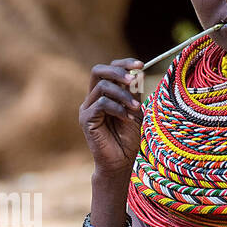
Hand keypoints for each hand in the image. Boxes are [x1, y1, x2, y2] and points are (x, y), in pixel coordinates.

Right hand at [80, 58, 143, 177]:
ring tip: (136, 108)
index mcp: (104, 94)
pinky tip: (127, 118)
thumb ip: (134, 92)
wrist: (121, 162)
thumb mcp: (135, 110)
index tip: (141, 65)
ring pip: (102, 87)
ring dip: (123, 95)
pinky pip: (101, 103)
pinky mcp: (86, 119)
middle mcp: (92, 98)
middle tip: (133, 80)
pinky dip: (118, 108)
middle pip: (98, 71)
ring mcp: (87, 108)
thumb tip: (138, 71)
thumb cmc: (129, 138)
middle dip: (118, 71)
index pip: (108, 69)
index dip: (123, 64)